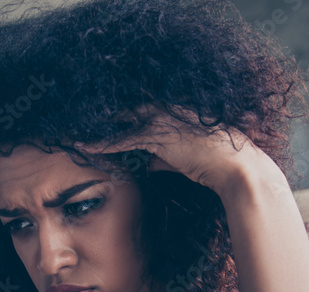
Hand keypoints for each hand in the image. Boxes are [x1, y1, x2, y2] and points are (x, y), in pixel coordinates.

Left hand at [75, 105, 283, 199]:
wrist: (236, 168)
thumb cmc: (214, 163)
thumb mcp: (184, 156)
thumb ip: (162, 156)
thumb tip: (147, 164)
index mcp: (174, 108)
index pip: (138, 106)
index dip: (116, 112)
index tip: (96, 115)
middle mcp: (168, 109)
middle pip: (125, 107)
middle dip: (102, 112)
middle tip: (77, 115)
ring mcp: (164, 120)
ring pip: (120, 120)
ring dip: (97, 126)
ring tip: (73, 130)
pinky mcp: (160, 137)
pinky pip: (124, 140)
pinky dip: (103, 145)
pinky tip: (84, 147)